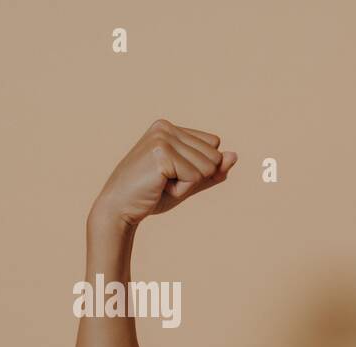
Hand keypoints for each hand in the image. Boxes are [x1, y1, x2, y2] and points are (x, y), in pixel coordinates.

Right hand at [90, 119, 236, 227]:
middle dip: (195, 177)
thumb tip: (234, 156)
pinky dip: (181, 189)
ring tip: (162, 183)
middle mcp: (166, 127)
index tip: (172, 174)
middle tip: (166, 181)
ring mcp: (162, 138)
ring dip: (188, 184)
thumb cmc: (153, 194)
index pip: (214, 145)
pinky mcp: (162, 154)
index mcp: (170, 128)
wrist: (121, 208)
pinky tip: (159, 186)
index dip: (200, 168)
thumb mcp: (189, 181)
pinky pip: (195, 177)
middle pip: (214, 156)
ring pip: (207, 167)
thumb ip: (213, 170)